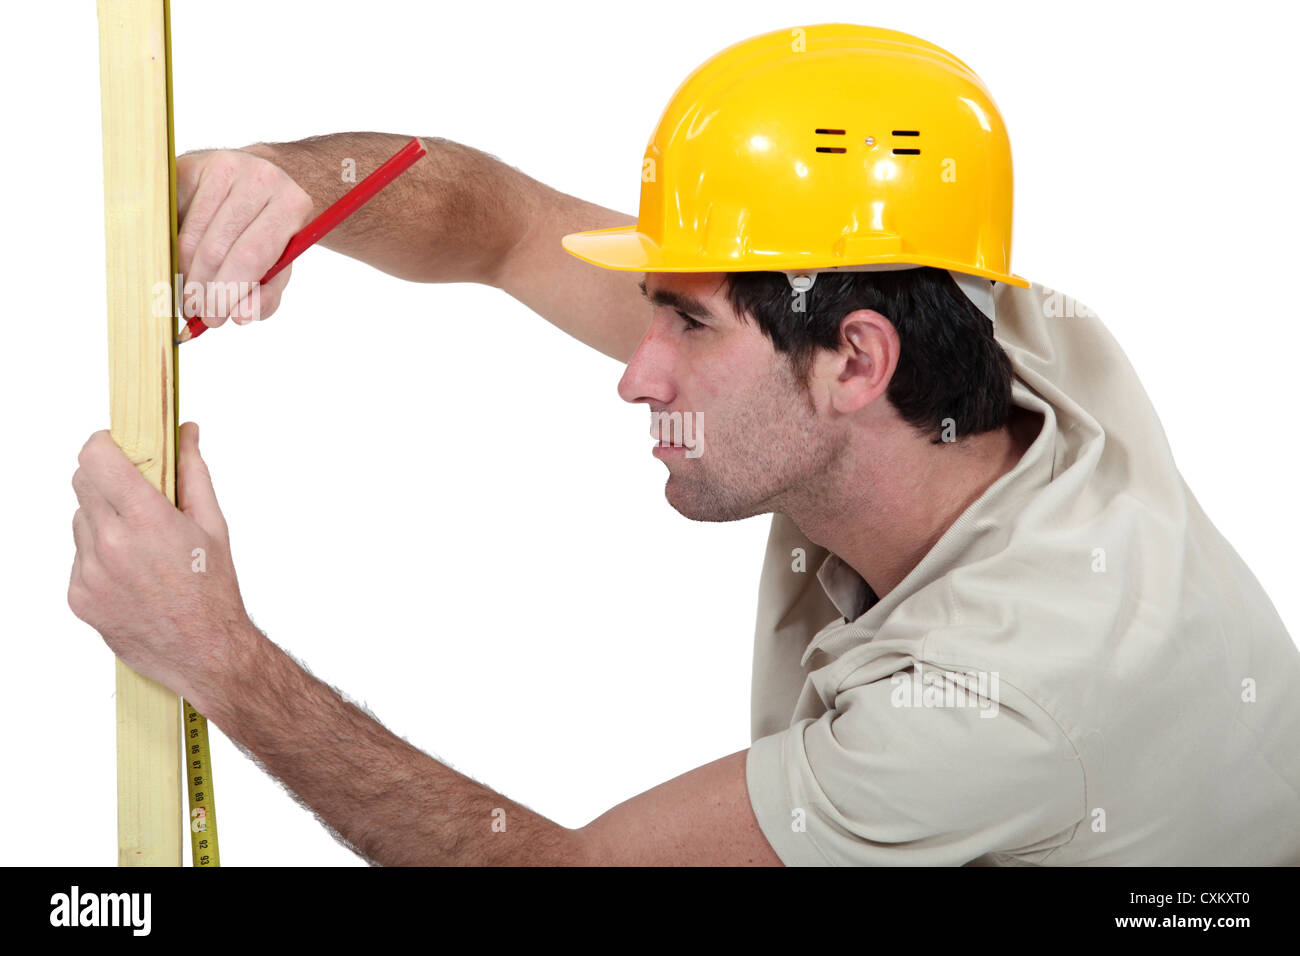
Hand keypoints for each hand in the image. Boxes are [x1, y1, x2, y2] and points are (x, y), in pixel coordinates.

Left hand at [68, 422, 250, 708]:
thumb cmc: (214, 591)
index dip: (103, 443)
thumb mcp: (213, 525)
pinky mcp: (78, 596)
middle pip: (82, 482)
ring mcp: (89, 572)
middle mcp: (110, 544)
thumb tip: (187, 432)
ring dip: (103, 518)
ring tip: (141, 544)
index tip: (117, 445)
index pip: (95, 457)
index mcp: (147, 520)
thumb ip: (193, 472)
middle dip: (106, 477)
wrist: (204, 653)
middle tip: (136, 492)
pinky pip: (78, 556)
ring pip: (80, 519)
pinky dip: (99, 554)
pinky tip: (132, 573)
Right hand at [176, 148, 313, 329]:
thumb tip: (241, 316)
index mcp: (292, 205)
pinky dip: (173, 249)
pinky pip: (175, 218)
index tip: (214, 319)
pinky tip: (180, 265)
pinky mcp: (193, 164)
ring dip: (186, 274)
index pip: (251, 256)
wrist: (259, 184)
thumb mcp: (279, 267)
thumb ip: (266, 296)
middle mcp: (261, 178)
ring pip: (192, 236)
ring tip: (188, 295)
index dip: (227, 292)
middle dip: (203, 289)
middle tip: (196, 313)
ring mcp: (224, 165)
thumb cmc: (269, 233)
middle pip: (217, 248)